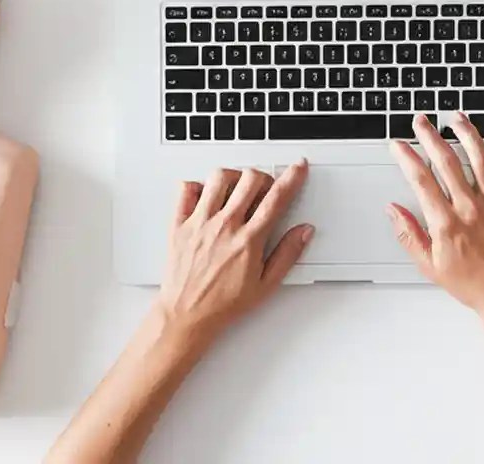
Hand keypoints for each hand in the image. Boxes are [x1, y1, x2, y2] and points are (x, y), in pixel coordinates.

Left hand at [156, 162, 313, 339]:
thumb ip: (288, 254)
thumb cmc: (223, 304)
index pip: (277, 198)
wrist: (186, 315)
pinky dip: (197, 186)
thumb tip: (304, 231)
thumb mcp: (266, 285)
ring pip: (219, 177)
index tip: (298, 168)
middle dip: (264, 176)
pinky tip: (206, 196)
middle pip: (250, 179)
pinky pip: (186, 189)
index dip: (292, 178)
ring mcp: (200, 222)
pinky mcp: (179, 224)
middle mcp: (224, 226)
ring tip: (237, 189)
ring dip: (234, 176)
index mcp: (248, 240)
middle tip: (265, 188)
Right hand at [388, 113, 483, 315]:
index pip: (421, 180)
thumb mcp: (430, 266)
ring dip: (468, 134)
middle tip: (421, 121)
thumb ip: (409, 234)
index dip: (406, 158)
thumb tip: (393, 210)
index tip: (398, 145)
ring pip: (480, 159)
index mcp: (446, 223)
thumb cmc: (473, 285)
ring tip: (457, 118)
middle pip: (447, 161)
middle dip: (430, 136)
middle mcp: (470, 208)